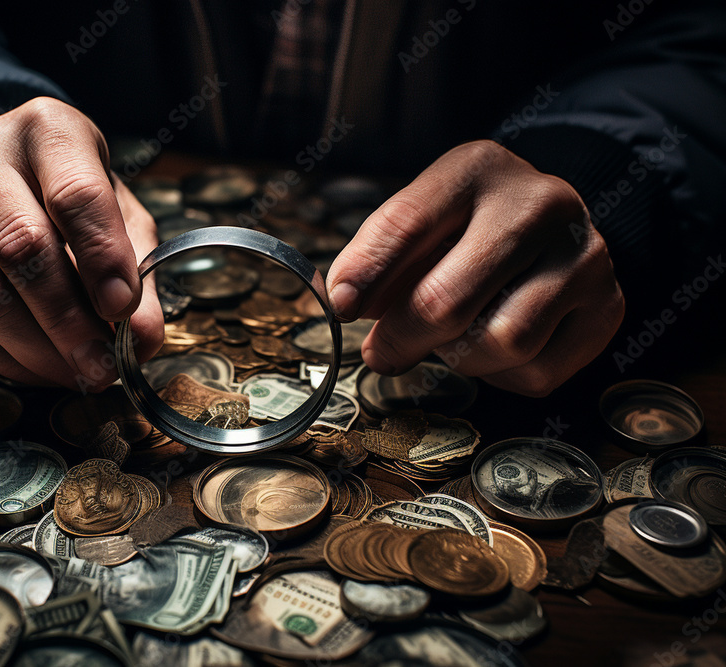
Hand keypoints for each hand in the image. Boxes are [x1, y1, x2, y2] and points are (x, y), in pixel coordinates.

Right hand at [0, 97, 163, 388]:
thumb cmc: (69, 193)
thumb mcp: (118, 213)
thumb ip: (138, 272)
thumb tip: (142, 339)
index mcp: (46, 129)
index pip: (75, 195)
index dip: (102, 261)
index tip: (122, 314)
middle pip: (22, 248)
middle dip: (68, 322)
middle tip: (101, 368)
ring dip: (34, 350)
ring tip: (74, 373)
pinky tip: (31, 367)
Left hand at [327, 140, 624, 395]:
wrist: (554, 225)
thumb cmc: (470, 226)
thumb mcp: (421, 217)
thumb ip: (376, 254)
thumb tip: (341, 303)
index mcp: (478, 170)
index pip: (406, 225)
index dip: (365, 275)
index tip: (343, 309)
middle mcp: (541, 205)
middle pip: (448, 303)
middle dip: (401, 338)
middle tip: (383, 350)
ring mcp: (584, 256)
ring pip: (500, 344)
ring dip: (458, 358)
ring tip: (451, 336)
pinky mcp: (607, 307)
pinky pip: (536, 372)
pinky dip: (501, 375)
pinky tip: (494, 343)